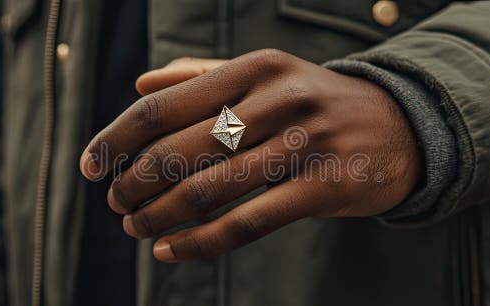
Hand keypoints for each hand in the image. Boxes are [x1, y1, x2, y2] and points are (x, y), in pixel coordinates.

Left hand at [80, 49, 420, 261]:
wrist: (402, 126)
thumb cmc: (315, 101)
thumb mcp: (264, 75)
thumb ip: (200, 77)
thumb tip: (139, 85)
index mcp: (253, 68)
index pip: (163, 106)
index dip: (116, 138)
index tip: (88, 165)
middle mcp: (276, 100)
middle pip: (178, 152)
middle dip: (132, 184)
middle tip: (115, 203)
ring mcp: (303, 144)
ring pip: (206, 191)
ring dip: (157, 217)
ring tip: (135, 228)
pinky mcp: (324, 188)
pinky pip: (245, 223)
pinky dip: (198, 243)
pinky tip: (169, 250)